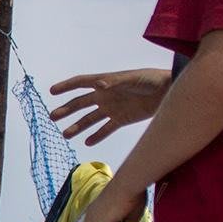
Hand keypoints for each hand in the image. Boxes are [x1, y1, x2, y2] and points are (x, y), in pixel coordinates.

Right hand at [49, 68, 172, 144]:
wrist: (169, 91)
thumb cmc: (152, 80)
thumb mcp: (133, 79)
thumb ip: (115, 82)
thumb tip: (99, 85)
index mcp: (106, 82)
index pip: (82, 83)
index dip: (67, 86)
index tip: (52, 91)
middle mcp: (105, 95)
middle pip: (81, 103)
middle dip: (66, 110)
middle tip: (52, 117)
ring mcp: (113, 108)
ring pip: (90, 119)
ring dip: (78, 126)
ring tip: (66, 135)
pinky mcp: (122, 119)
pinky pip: (106, 129)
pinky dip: (97, 136)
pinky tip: (88, 142)